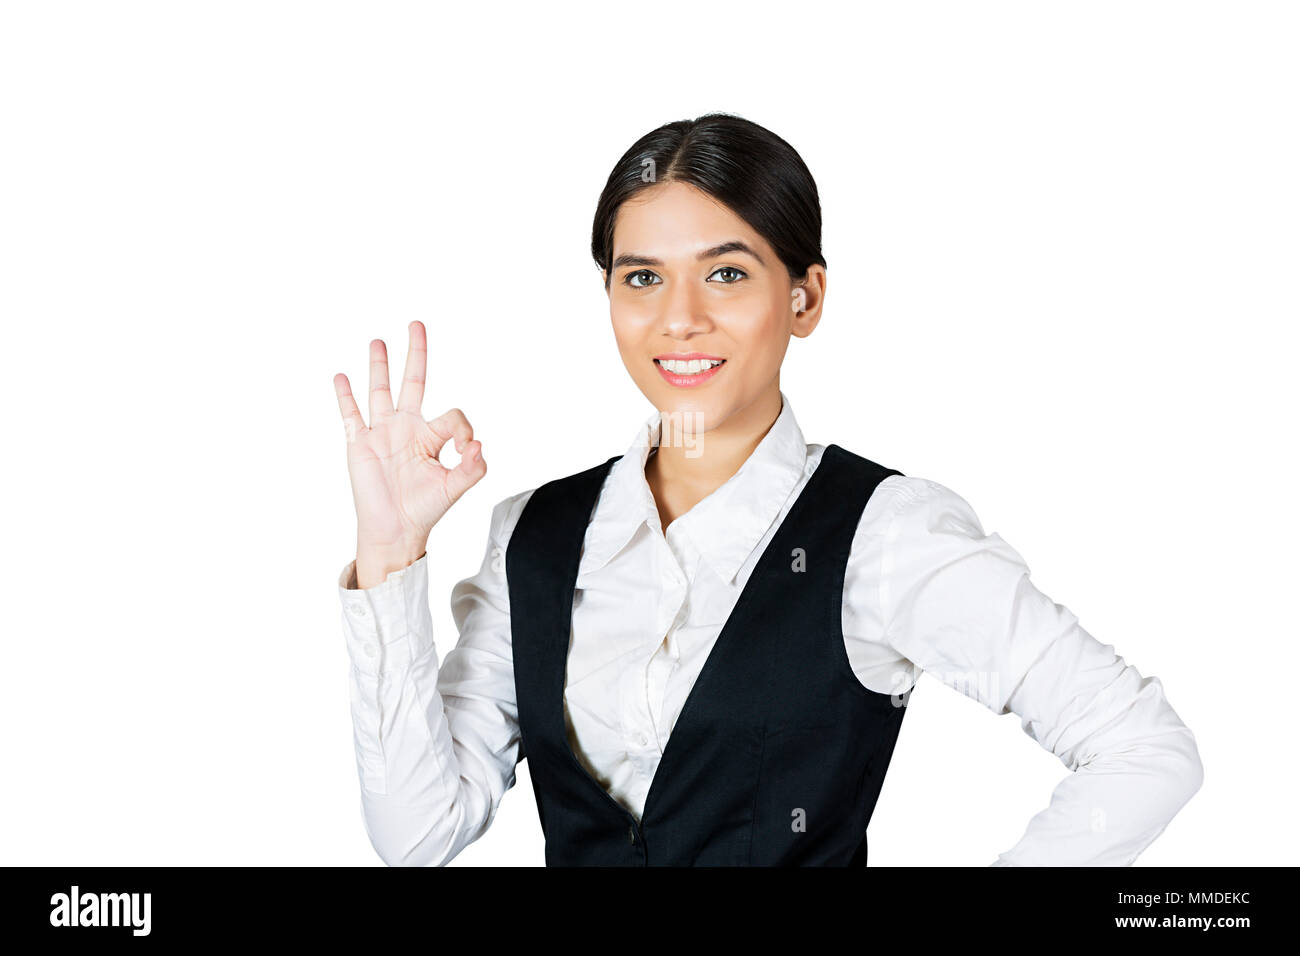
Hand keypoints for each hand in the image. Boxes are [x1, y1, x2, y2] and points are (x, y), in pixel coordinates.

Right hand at [333, 320, 486, 586]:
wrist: (395, 530)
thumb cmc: (425, 510)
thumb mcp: (454, 489)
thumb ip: (473, 468)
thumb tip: (479, 445)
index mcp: (432, 437)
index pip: (453, 416)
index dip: (464, 428)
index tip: (468, 448)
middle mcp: (407, 428)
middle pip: (413, 382)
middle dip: (416, 354)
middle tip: (417, 324)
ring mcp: (381, 433)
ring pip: (380, 391)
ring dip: (379, 366)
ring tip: (378, 341)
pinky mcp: (359, 444)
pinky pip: (350, 414)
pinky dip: (345, 396)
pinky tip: (341, 376)